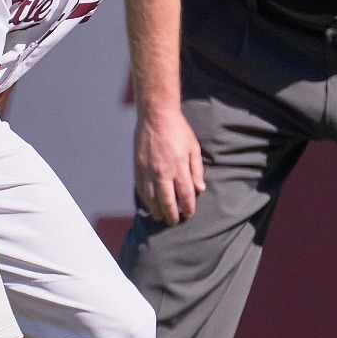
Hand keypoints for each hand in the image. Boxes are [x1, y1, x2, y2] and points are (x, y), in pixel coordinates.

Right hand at [133, 104, 204, 224]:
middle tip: (175, 221)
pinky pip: (141, 189)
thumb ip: (196, 170)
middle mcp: (162, 172)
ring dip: (157, 211)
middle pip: (167, 202)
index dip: (188, 208)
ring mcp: (147, 171)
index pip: (185, 195)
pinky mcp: (137, 167)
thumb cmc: (178, 130)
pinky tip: (150, 204)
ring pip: (151, 199)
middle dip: (172, 215)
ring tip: (161, 217)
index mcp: (178, 167)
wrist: (156, 116)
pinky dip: (145, 200)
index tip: (189, 214)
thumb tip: (199, 190)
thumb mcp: (193, 148)